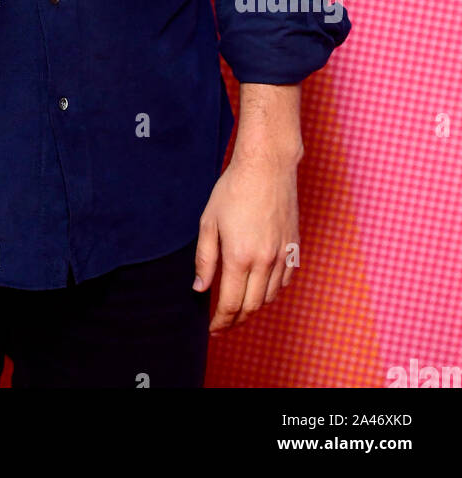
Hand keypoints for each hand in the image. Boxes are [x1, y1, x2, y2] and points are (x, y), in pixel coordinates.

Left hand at [194, 148, 299, 332]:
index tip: (212, 328)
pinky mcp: (294, 247)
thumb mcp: (209, 222)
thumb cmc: (234, 190)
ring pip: (269, 297)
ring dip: (254, 307)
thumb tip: (200, 289)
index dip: (221, 321)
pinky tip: (260, 287)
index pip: (231, 304)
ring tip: (239, 306)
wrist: (267, 167)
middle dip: (236, 320)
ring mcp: (283, 255)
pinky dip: (272, 291)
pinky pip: (284, 281)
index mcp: (240, 256)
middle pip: (252, 306)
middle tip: (223, 323)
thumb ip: (205, 259)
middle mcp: (264, 261)